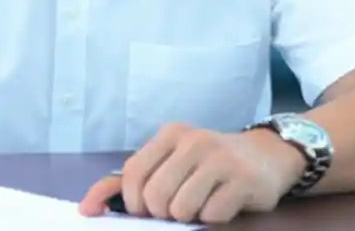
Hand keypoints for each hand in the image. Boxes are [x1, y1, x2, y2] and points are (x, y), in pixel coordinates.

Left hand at [79, 123, 304, 224]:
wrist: (269, 155)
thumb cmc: (210, 162)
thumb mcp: (171, 160)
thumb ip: (130, 182)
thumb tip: (85, 208)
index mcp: (171, 134)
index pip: (133, 174)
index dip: (134, 202)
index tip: (145, 210)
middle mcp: (194, 141)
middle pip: (155, 196)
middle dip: (163, 213)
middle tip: (180, 207)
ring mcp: (220, 159)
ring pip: (181, 209)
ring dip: (189, 217)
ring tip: (202, 204)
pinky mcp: (243, 180)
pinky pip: (211, 216)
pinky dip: (213, 219)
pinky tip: (224, 203)